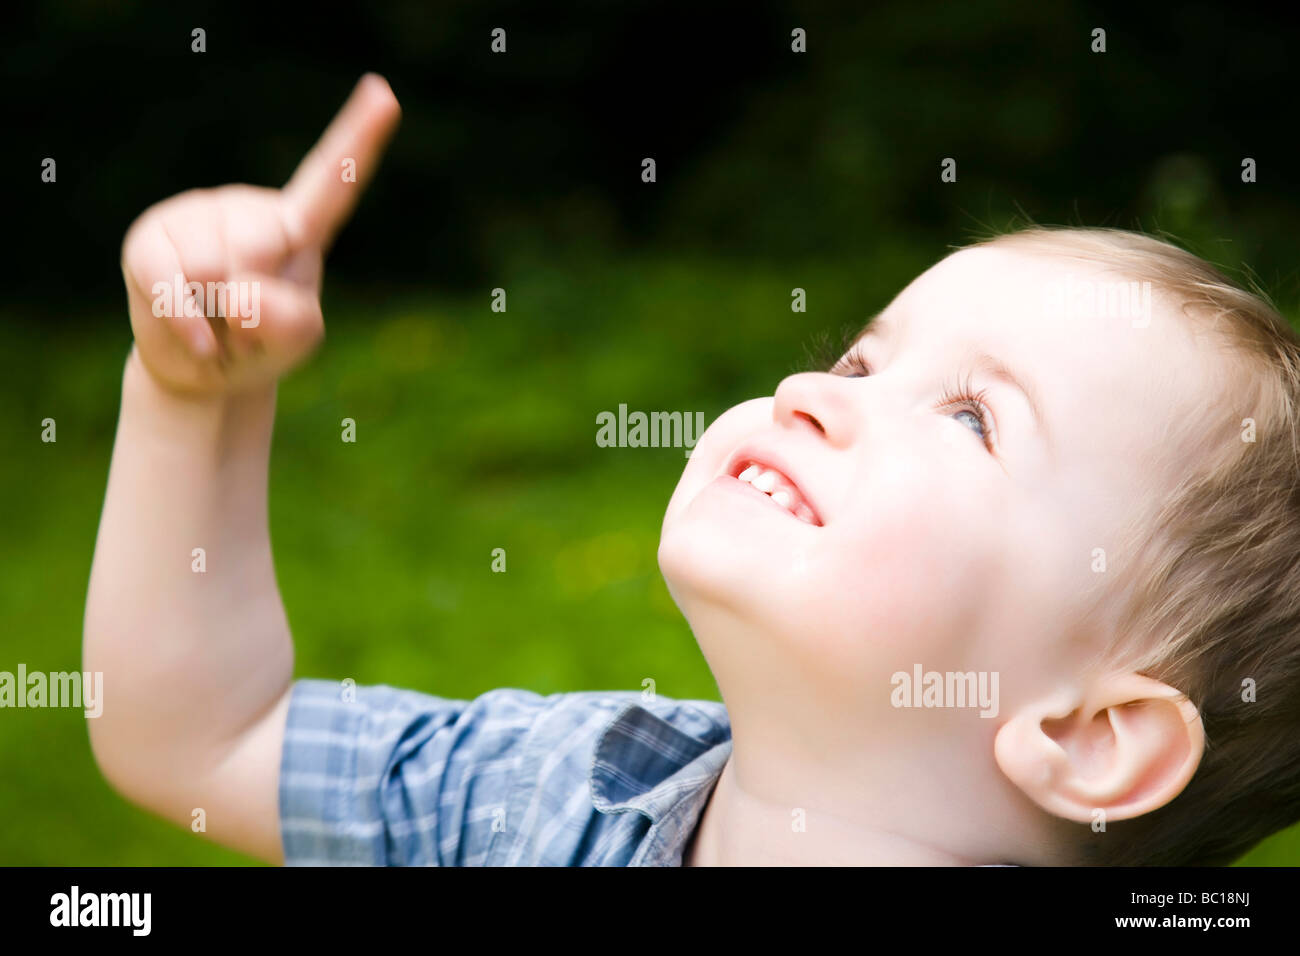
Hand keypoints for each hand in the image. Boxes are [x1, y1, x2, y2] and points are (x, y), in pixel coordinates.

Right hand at [120, 73, 400, 395]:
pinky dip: (182, 321)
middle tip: (244, 318)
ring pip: (210, 267)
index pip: (333, 181)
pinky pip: (166, 280)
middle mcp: (249, 208)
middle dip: (250, 298)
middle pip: (258, 246)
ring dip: (214, 313)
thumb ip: (290, 322)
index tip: (384, 93)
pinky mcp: (152, 234)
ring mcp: (198, 214)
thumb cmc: (260, 344)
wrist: (203, 367)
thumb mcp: (295, 342)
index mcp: (300, 226)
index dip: (359, 137)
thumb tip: (241, 291)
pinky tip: (197, 336)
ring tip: (216, 316)